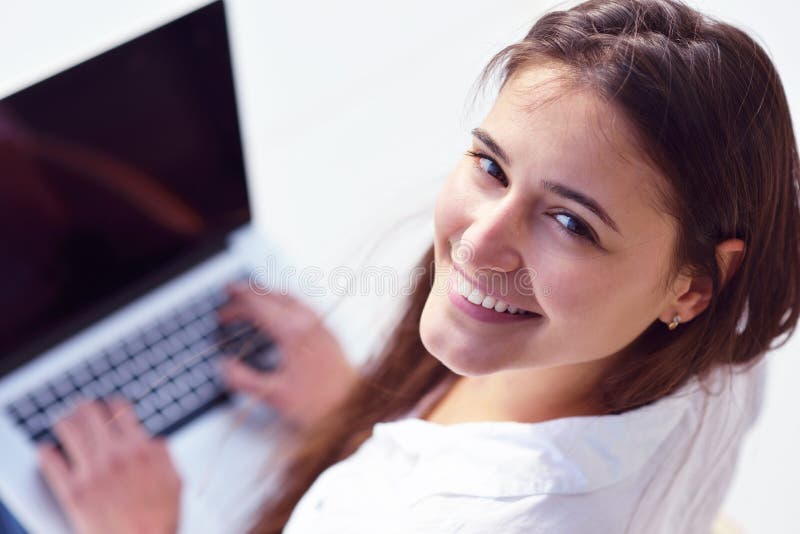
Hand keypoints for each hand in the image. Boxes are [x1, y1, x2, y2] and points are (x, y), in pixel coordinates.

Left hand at [37, 398, 180, 533]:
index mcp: (140, 449)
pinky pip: (51, 462)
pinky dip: (47, 452)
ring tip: (64, 423)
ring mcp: (92, 473)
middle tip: (81, 410)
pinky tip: (48, 450)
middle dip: (85, 409)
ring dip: (66, 422)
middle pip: (90, 414)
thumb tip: (154, 440)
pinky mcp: (73, 493)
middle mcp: (115, 456)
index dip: (113, 405)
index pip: (119, 410)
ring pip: (68, 430)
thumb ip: (164, 454)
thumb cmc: (159, 520)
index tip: (109, 407)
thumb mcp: (174, 480)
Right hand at [217, 282, 358, 430]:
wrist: (353, 407)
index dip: (235, 307)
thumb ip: (243, 380)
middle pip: (272, 295)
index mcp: (292, 332)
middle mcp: (308, 322)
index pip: (257, 306)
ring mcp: (321, 324)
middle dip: (248, 293)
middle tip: (230, 292)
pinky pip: (303, 305)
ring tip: (252, 297)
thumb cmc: (319, 404)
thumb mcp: (273, 396)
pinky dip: (285, 301)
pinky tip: (282, 312)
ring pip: (289, 296)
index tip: (221, 313)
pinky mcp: (329, 332)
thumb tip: (224, 367)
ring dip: (267, 294)